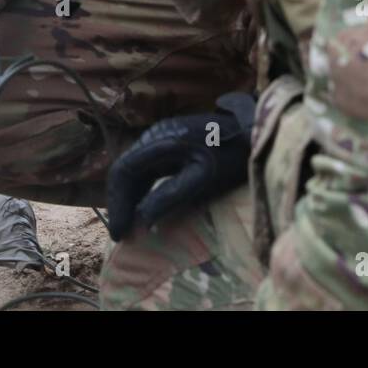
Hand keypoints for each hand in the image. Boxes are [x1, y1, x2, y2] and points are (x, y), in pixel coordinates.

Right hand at [105, 92, 254, 241]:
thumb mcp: (203, 178)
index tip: (119, 231)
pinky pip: (145, 169)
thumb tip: (142, 219)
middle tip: (121, 235)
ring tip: (128, 227)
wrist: (250, 133)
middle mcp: (154, 136)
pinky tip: (141, 209)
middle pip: (124, 170)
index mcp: (160, 140)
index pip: (123, 170)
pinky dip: (139, 190)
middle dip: (120, 204)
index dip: (118, 203)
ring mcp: (159, 139)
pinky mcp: (167, 146)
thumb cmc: (231, 155)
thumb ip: (171, 195)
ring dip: (127, 198)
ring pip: (132, 170)